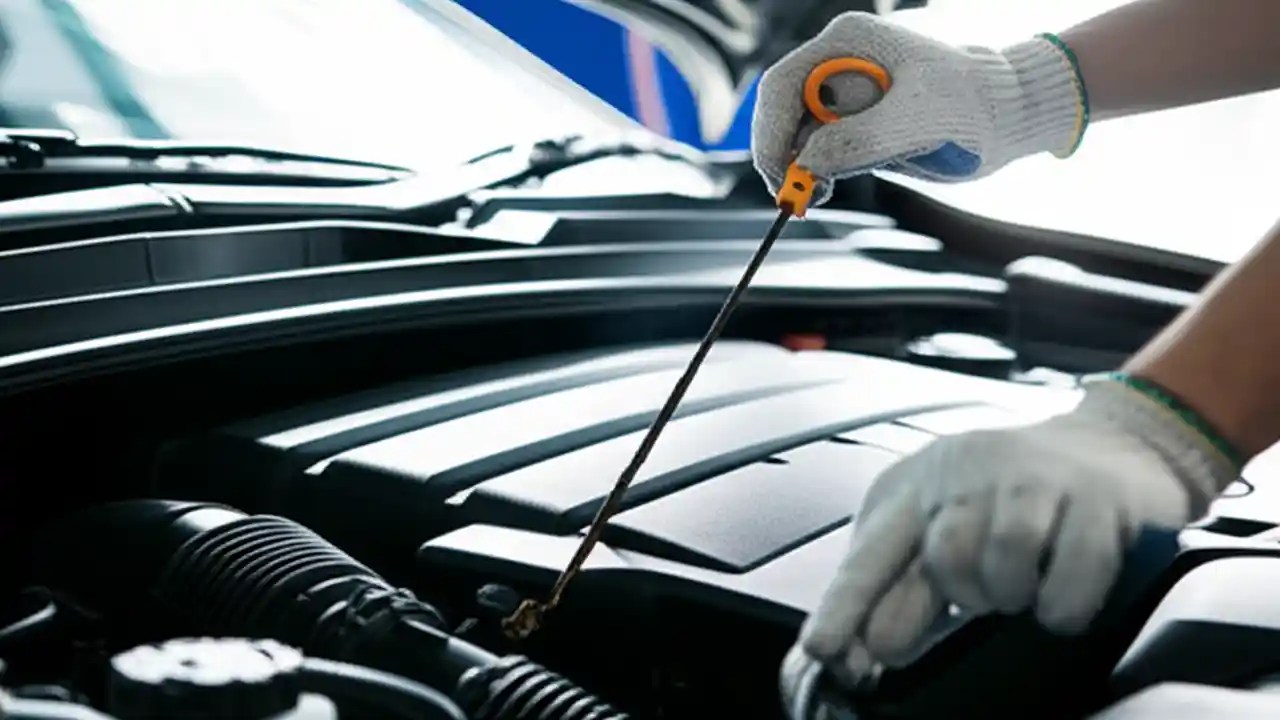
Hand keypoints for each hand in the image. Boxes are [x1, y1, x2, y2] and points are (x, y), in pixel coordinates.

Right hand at [751, 12, 1086, 204]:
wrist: (1007, 115)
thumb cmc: (972, 107)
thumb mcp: (918, 123)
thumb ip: (860, 139)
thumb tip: (805, 163)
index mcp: (848, 43)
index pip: (782, 85)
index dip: (770, 133)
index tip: (780, 176)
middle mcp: (838, 63)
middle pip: (781, 109)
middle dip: (780, 155)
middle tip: (793, 197)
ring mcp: (844, 92)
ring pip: (795, 133)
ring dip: (796, 168)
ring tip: (818, 195)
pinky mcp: (854, 121)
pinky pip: (816, 147)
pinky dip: (813, 172)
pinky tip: (827, 188)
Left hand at [797, 378, 1237, 682]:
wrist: (1111, 440)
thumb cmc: (1010, 493)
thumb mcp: (942, 522)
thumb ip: (903, 581)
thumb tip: (867, 650)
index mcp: (920, 486)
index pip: (874, 552)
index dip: (848, 603)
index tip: (826, 649)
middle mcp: (971, 472)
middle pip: (947, 558)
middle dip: (967, 594)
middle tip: (984, 597)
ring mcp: (1037, 480)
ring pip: (1007, 558)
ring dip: (1015, 593)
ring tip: (1024, 588)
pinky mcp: (1099, 499)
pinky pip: (1073, 572)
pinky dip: (1064, 603)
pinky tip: (1060, 594)